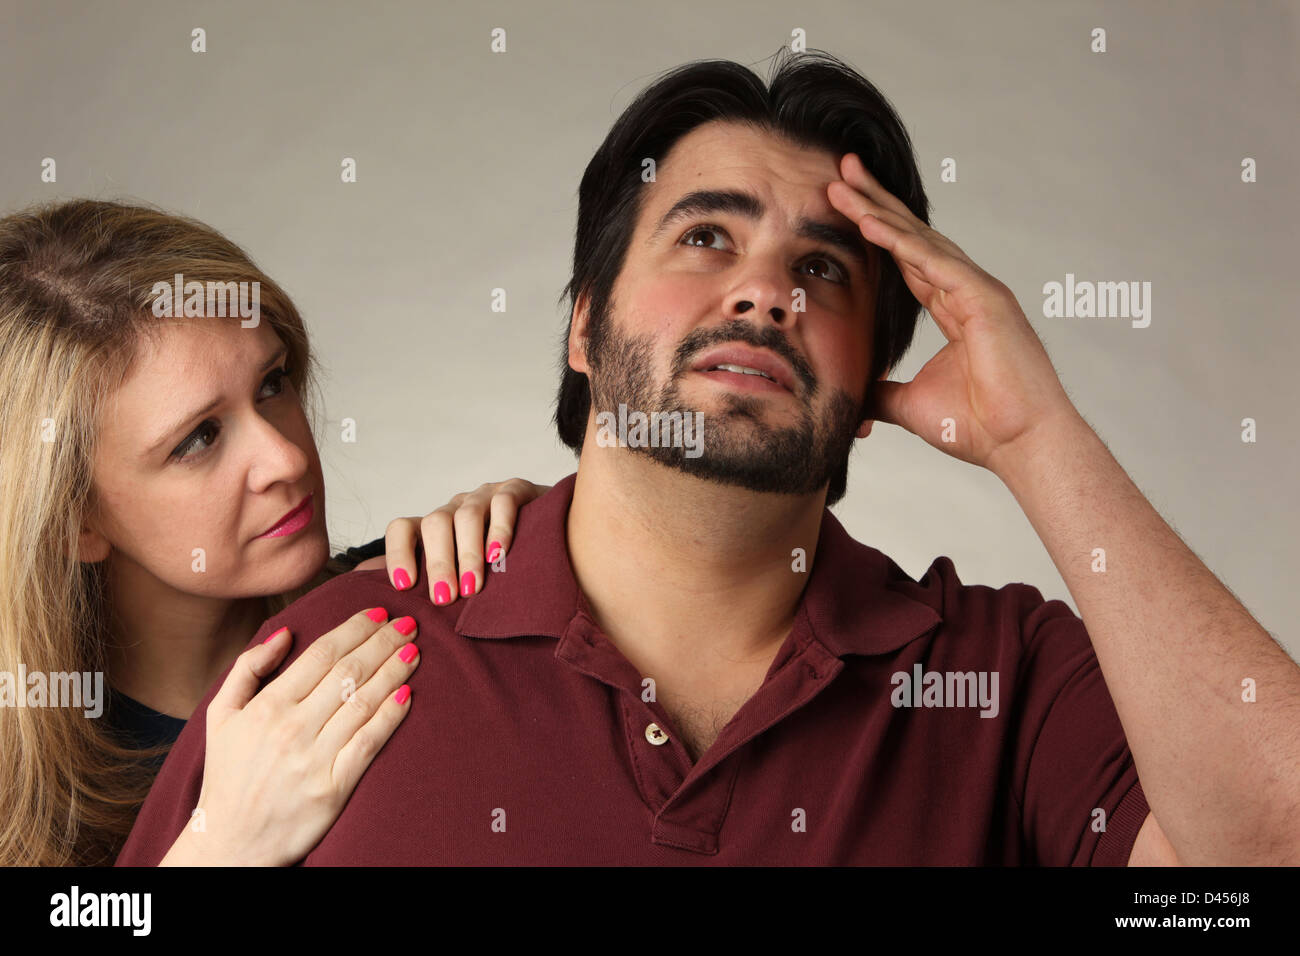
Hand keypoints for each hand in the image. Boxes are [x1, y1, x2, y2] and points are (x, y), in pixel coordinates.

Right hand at [161, 609, 418, 865]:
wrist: (230, 845)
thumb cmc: (227, 776)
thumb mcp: (220, 717)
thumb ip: (247, 669)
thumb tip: (284, 633)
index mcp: (267, 707)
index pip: (321, 654)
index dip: (354, 628)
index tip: (378, 612)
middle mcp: (292, 728)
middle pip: (349, 671)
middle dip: (383, 641)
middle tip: (408, 622)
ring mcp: (314, 758)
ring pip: (364, 702)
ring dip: (394, 670)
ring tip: (414, 649)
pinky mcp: (334, 787)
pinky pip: (369, 742)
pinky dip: (391, 715)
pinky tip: (408, 693)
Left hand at [364, 477, 550, 604]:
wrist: (553, 534)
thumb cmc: (497, 561)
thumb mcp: (455, 569)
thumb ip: (414, 574)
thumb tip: (359, 585)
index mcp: (435, 526)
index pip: (402, 528)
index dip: (398, 554)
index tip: (405, 586)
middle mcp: (456, 507)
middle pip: (435, 523)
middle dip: (439, 563)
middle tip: (446, 599)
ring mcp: (485, 496)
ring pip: (465, 516)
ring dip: (467, 554)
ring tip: (472, 588)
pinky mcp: (517, 490)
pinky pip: (502, 503)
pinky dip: (499, 530)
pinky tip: (500, 556)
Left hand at [827, 153, 1080, 474]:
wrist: (1021, 446)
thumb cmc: (980, 427)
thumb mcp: (912, 406)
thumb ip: (883, 393)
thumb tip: (856, 398)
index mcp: (953, 307)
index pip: (905, 259)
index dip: (875, 230)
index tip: (843, 205)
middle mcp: (966, 290)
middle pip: (910, 236)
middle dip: (874, 202)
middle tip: (841, 170)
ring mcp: (978, 290)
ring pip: (918, 240)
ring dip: (878, 210)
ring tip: (843, 182)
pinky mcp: (985, 299)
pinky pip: (933, 263)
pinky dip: (899, 242)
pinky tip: (869, 222)